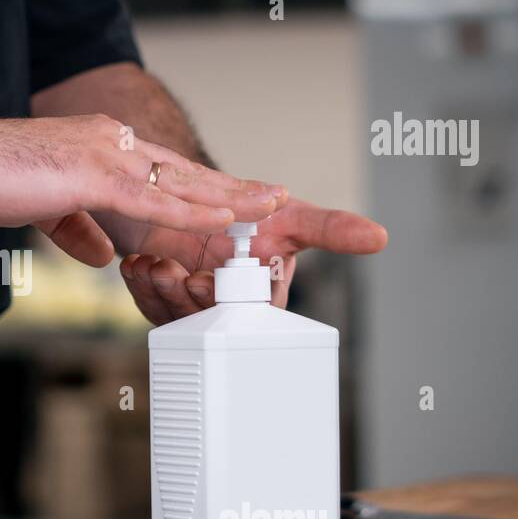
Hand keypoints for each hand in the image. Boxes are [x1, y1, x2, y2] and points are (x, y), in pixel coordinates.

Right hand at [0, 113, 285, 265]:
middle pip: (185, 172)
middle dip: (234, 188)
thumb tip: (103, 254)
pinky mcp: (91, 176)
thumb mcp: (43, 205)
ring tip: (270, 206)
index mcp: (102, 148)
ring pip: (180, 182)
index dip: (205, 187)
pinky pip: (152, 200)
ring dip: (230, 196)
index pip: (165, 171)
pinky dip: (191, 211)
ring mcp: (105, 157)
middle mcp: (113, 144)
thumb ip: (76, 227)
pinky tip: (222, 218)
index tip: (239, 198)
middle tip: (277, 197)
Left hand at [119, 198, 388, 323]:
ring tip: (150, 262)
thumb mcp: (291, 216)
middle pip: (202, 319)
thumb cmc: (254, 212)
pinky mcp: (165, 302)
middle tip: (166, 269)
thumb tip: (380, 236)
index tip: (202, 279)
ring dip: (158, 290)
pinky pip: (148, 303)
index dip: (219, 302)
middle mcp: (229, 307)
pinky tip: (137, 261)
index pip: (241, 317)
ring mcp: (196, 306)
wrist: (210, 199)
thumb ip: (333, 228)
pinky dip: (139, 284)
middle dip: (182, 296)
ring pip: (172, 314)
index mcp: (261, 298)